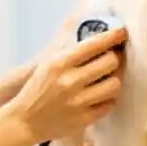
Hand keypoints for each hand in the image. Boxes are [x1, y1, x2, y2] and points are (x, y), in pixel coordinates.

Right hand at [6, 27, 126, 143]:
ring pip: (115, 84)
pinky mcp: (84, 118)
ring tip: (107, 78)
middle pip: (111, 62)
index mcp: (60, 62)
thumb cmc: (36, 89)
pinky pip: (110, 104)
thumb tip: (85, 24)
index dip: (113, 36)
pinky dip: (108, 98)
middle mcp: (70, 81)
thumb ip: (68, 45)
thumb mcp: (47, 62)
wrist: (25, 121)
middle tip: (113, 58)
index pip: (95, 44)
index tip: (121, 32)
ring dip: (114, 79)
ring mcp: (78, 101)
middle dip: (115, 58)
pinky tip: (100, 95)